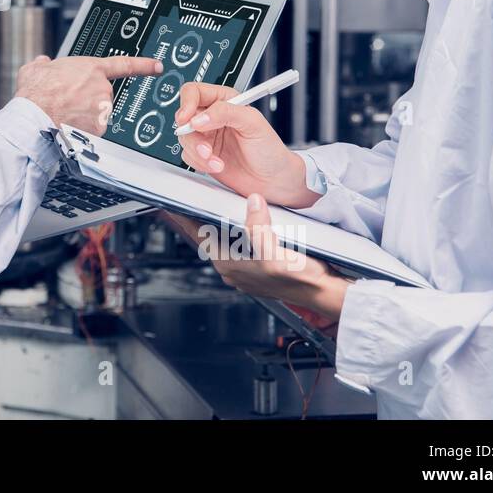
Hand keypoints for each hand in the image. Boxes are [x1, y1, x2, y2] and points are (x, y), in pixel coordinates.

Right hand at [15, 54, 163, 135]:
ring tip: (63, 114)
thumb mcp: (35, 69)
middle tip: (67, 101)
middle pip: (102, 95)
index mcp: (91, 69)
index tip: (157, 66)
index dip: (144, 65)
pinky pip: (94, 129)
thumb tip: (44, 63)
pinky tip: (67, 125)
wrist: (35, 116)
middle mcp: (101, 88)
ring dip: (84, 115)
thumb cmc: (36, 93)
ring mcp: (102, 108)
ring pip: (98, 113)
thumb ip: (44, 64)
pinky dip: (83, 129)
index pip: (125, 65)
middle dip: (87, 99)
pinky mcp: (100, 127)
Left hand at [162, 196, 347, 319]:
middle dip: (198, 220)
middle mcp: (235, 268)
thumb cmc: (299, 279)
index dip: (183, 218)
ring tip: (213, 207)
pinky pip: (242, 244)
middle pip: (209, 237)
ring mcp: (248, 268)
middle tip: (189, 201)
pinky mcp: (261, 266)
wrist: (323, 292)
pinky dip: (238, 231)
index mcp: (230, 264)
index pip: (199, 235)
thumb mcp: (273, 251)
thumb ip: (258, 227)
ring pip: (225, 241)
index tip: (169, 204)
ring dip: (219, 225)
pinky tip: (245, 221)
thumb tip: (252, 203)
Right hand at [173, 82, 315, 208]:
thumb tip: (200, 117)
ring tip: (215, 159)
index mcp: (225, 101)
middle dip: (192, 135)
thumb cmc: (269, 149)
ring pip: (184, 138)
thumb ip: (226, 113)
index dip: (187, 103)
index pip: (194, 92)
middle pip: (184, 117)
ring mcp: (206, 136)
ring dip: (198, 152)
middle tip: (205, 147)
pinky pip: (188, 155)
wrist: (272, 180)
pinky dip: (200, 163)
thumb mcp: (253, 123)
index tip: (187, 119)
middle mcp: (212, 117)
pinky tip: (217, 165)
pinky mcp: (202, 155)